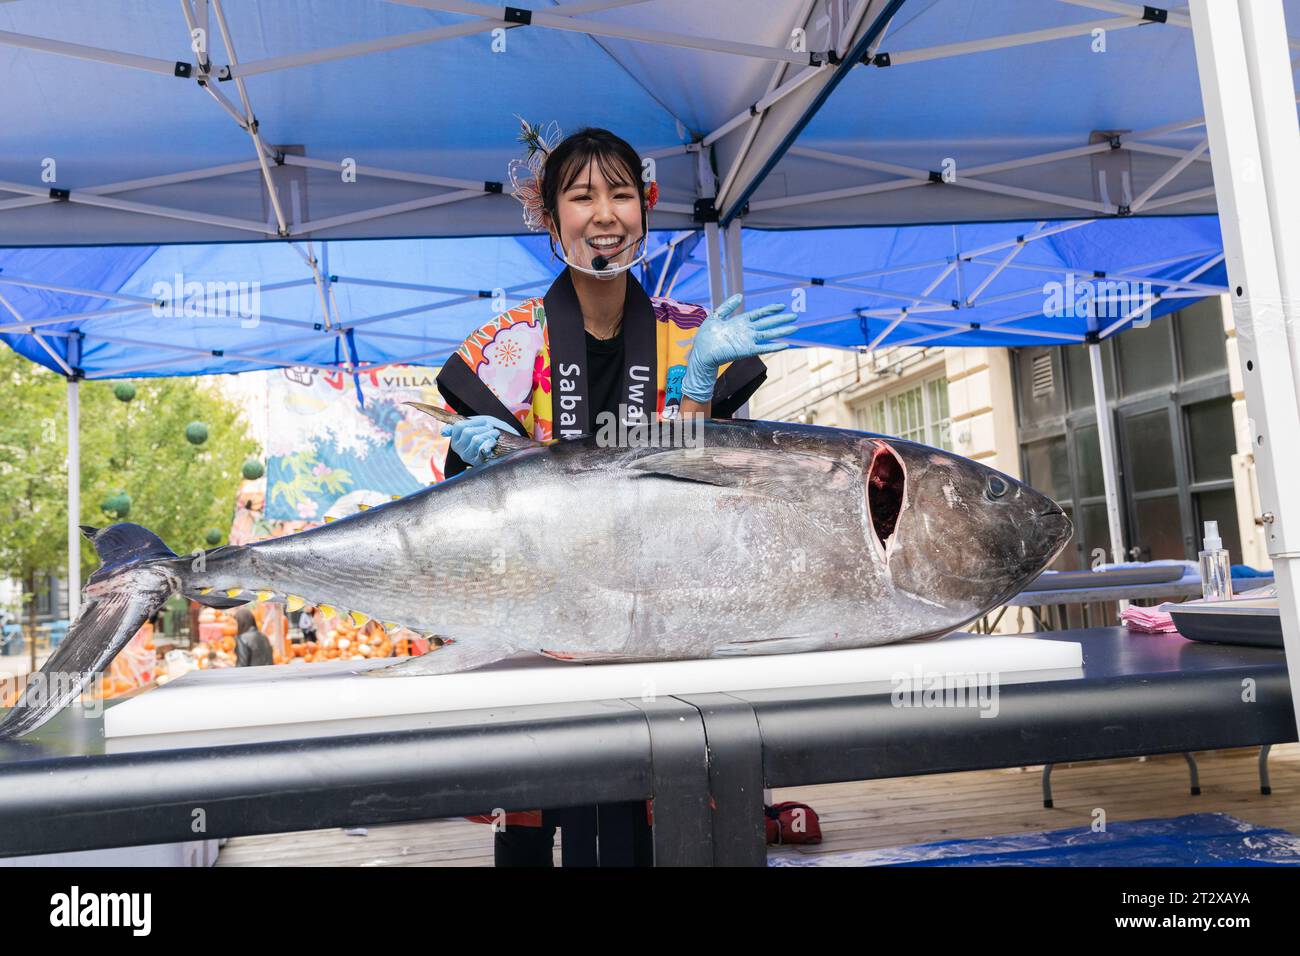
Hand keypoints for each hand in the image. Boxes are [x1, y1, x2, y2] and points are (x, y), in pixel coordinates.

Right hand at [442, 415, 517, 466]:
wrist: (507, 444)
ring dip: (489, 434)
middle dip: (483, 428)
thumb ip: (460, 425)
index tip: (484, 422)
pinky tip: (493, 443)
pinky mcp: (479, 463)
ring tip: (495, 435)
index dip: (475, 422)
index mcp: (456, 440)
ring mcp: (468, 457)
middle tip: (491, 429)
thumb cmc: (489, 432)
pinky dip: (490, 443)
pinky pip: (482, 449)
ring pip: (475, 439)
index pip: (459, 426)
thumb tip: (442, 433)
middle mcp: (460, 450)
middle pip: (468, 432)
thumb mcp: (474, 426)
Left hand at [681, 294, 796, 401]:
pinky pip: (764, 347)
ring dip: (782, 331)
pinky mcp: (747, 350)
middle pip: (767, 323)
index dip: (770, 310)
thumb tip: (740, 296)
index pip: (759, 314)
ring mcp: (748, 340)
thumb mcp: (716, 316)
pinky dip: (774, 346)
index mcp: (740, 322)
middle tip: (794, 316)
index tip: (782, 306)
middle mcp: (747, 331)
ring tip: (795, 328)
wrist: (702, 352)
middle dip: (781, 319)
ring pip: (769, 334)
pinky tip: (786, 344)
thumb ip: (728, 306)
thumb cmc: (706, 336)